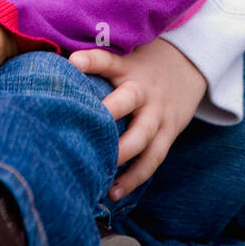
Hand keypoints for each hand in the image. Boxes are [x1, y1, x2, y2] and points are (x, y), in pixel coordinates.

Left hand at [68, 36, 207, 200]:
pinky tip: (115, 192)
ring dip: (121, 156)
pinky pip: (152, 158)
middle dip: (108, 114)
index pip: (108, 61)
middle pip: (127, 100)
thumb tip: (55, 66)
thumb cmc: (143, 62)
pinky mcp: (168, 133)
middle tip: (86, 129)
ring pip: (141, 136)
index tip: (74, 62)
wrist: (190, 63)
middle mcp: (143, 90)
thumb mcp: (127, 53)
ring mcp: (157, 113)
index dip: (92, 61)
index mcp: (128, 67)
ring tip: (100, 174)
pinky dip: (134, 177)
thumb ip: (98, 62)